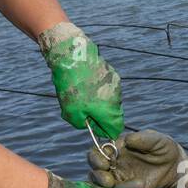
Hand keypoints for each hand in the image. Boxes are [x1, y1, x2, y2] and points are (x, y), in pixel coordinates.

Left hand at [39, 22, 122, 138]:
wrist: (73, 57)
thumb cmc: (72, 86)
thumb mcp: (70, 112)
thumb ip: (80, 123)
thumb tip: (85, 123)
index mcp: (109, 111)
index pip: (115, 129)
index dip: (103, 131)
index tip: (92, 126)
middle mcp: (116, 98)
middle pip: (113, 115)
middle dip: (99, 116)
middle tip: (82, 109)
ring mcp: (115, 84)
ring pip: (110, 100)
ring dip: (99, 101)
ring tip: (81, 93)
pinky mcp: (111, 73)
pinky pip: (107, 87)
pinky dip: (98, 89)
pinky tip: (84, 82)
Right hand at [87, 130, 187, 187]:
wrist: (175, 166)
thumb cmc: (164, 148)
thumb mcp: (157, 140)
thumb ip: (142, 138)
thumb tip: (126, 140)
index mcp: (117, 148)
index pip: (98, 151)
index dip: (97, 157)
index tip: (106, 162)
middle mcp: (114, 162)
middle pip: (95, 168)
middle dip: (97, 174)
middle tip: (108, 179)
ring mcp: (119, 177)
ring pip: (101, 183)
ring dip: (103, 186)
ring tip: (113, 185)